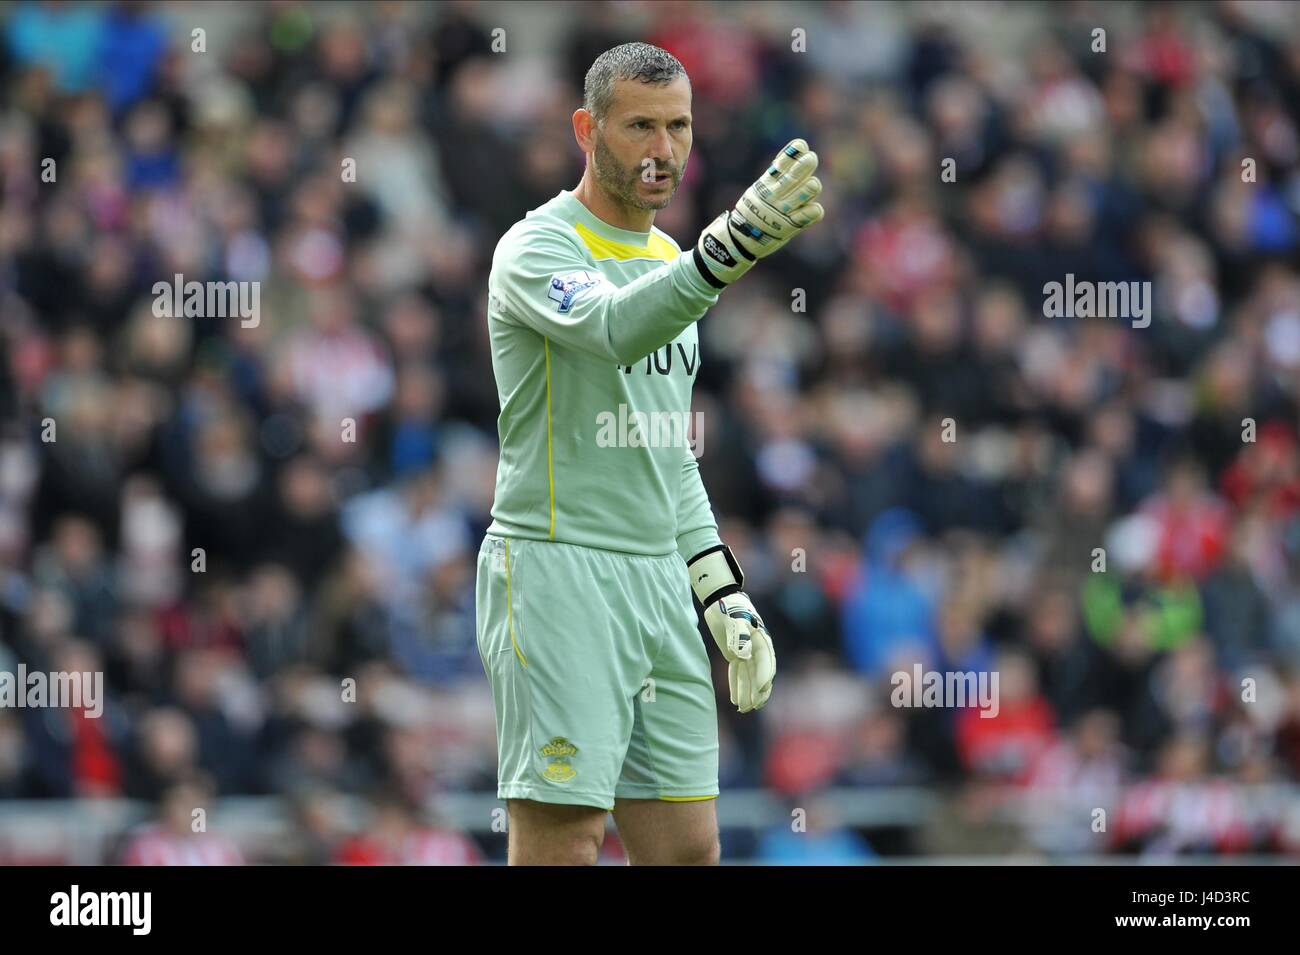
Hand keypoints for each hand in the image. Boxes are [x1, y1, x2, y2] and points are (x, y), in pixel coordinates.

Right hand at [692, 138, 824, 286]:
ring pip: (805, 193)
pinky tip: (814, 208)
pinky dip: (814, 211)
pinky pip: (809, 215)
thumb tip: (797, 149)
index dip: (792, 153)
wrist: (740, 240)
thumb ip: (776, 173)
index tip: (801, 146)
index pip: (781, 164)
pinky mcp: (791, 226)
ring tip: (813, 185)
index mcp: (765, 185)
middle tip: (811, 159)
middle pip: (794, 176)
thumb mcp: (758, 189)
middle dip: (805, 165)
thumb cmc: (754, 211)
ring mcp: (783, 211)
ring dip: (810, 188)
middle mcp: (775, 196)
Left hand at [703, 592, 775, 713]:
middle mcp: (756, 649)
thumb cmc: (729, 606)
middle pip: (759, 674)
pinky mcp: (735, 654)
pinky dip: (737, 686)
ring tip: (742, 709)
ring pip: (748, 677)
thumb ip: (739, 636)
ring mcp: (746, 652)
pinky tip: (734, 700)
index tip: (761, 690)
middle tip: (753, 706)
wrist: (721, 598)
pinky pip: (738, 673)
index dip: (763, 676)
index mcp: (761, 640)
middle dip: (757, 691)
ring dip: (746, 692)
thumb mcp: (733, 618)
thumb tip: (744, 656)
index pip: (765, 662)